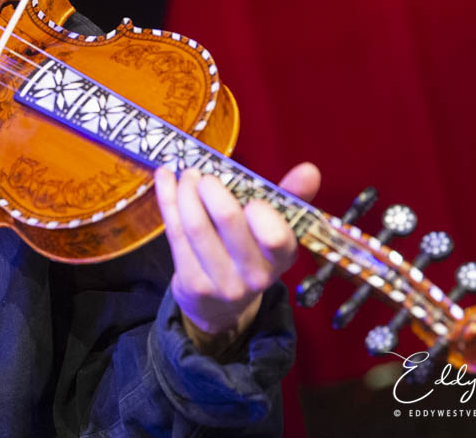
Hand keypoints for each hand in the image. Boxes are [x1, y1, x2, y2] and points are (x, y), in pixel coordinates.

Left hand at [154, 161, 320, 353]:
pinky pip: (175, 234)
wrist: (220, 305)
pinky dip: (168, 200)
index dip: (260, 211)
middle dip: (211, 187)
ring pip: (195, 225)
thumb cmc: (251, 253)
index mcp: (283, 257)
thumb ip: (291, 198)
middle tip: (204, 176)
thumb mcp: (276, 229)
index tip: (252, 198)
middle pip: (228, 219)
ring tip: (187, 175)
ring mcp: (221, 282)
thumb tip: (310, 169)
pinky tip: (165, 178)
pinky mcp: (192, 283)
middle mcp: (255, 275)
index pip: (276, 236)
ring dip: (185, 191)